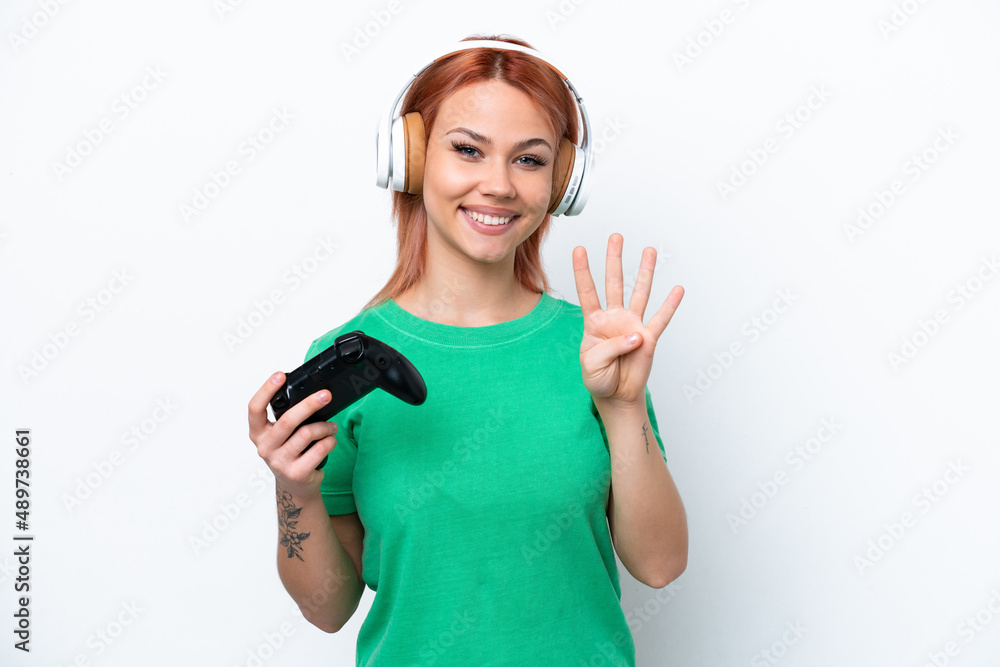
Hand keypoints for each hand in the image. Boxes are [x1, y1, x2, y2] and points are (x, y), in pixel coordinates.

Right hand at [248, 371, 337, 498]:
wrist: (296, 486)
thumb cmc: (291, 453)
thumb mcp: (283, 434)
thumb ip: (288, 417)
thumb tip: (312, 394)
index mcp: (258, 432)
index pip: (255, 408)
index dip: (266, 390)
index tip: (280, 375)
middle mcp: (265, 447)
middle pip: (287, 420)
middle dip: (310, 404)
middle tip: (325, 395)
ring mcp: (279, 462)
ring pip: (307, 433)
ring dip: (325, 426)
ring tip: (331, 426)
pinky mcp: (296, 473)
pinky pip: (319, 449)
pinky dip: (330, 441)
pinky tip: (330, 440)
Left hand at [572, 233, 683, 407]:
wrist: (616, 395)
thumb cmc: (599, 378)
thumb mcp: (592, 365)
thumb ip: (609, 349)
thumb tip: (636, 335)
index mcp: (594, 323)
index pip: (587, 292)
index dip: (582, 271)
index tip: (579, 249)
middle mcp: (614, 318)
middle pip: (614, 283)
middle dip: (614, 259)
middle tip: (616, 237)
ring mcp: (632, 325)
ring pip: (640, 293)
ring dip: (645, 272)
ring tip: (649, 250)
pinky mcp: (649, 338)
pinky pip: (661, 319)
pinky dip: (670, 305)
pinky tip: (677, 289)